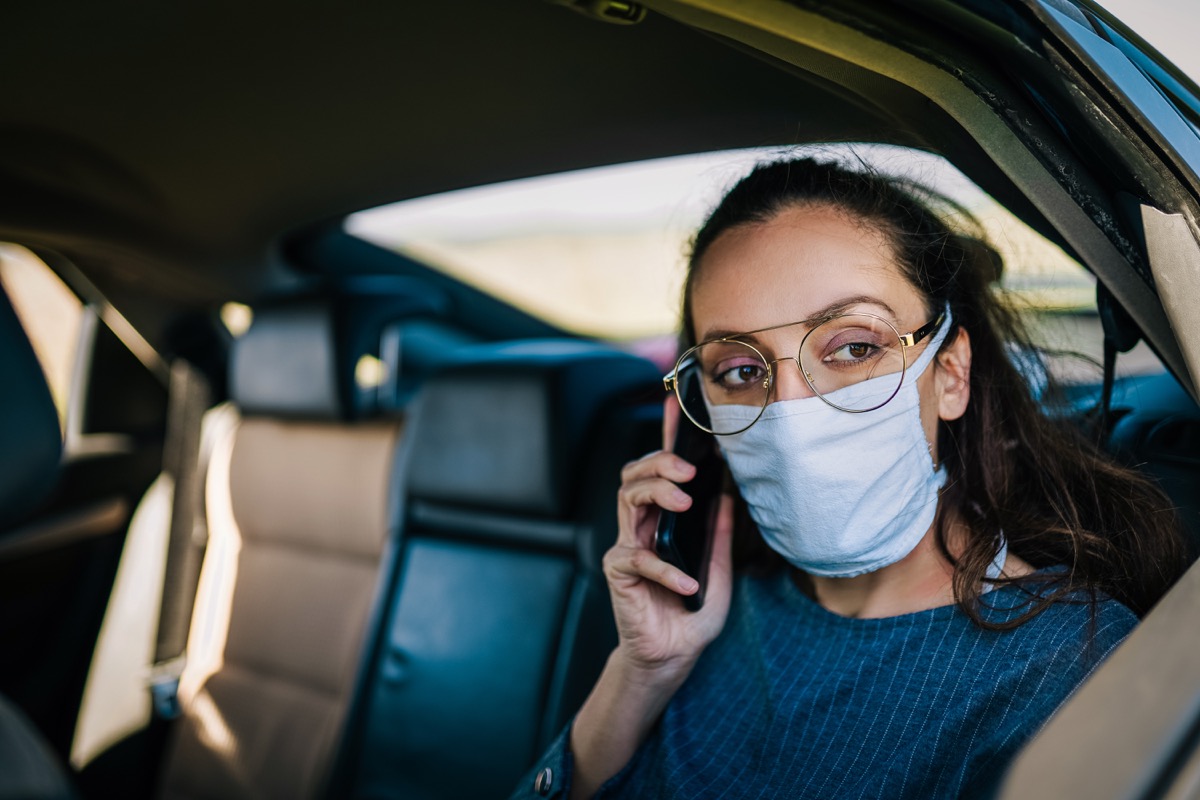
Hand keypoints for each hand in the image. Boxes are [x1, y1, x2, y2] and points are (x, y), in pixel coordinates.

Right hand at [603, 395, 733, 685]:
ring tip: (685, 504)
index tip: (677, 406)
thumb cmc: (691, 614)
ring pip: (628, 498)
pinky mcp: (619, 573)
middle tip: (689, 471)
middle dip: (660, 462)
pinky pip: (637, 557)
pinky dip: (666, 569)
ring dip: (658, 493)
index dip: (666, 436)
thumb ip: (720, 535)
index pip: (660, 469)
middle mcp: (641, 527)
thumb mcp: (718, 570)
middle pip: (634, 474)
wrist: (671, 658)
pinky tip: (687, 584)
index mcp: (663, 520)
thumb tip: (730, 495)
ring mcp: (627, 546)